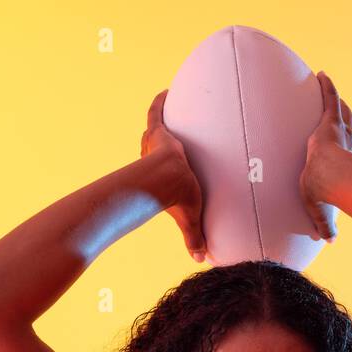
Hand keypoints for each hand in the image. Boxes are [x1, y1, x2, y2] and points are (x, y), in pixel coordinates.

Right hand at [141, 89, 206, 261]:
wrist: (167, 180)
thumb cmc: (177, 198)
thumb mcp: (190, 215)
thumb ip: (194, 235)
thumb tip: (201, 260)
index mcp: (157, 175)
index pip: (155, 166)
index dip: (158, 163)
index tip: (165, 162)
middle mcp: (150, 157)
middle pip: (151, 146)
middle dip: (156, 142)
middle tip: (167, 139)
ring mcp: (152, 143)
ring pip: (155, 129)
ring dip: (159, 122)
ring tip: (171, 111)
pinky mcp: (158, 130)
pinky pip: (158, 111)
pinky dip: (161, 101)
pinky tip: (167, 91)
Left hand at [300, 71, 351, 242]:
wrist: (329, 175)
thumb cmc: (326, 192)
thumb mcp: (321, 208)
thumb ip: (324, 223)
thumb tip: (328, 241)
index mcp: (350, 162)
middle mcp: (350, 144)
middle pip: (351, 129)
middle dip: (349, 122)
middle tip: (345, 115)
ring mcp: (341, 131)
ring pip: (343, 112)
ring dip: (339, 102)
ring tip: (331, 90)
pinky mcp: (330, 120)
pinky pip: (329, 98)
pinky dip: (326, 86)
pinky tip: (321, 73)